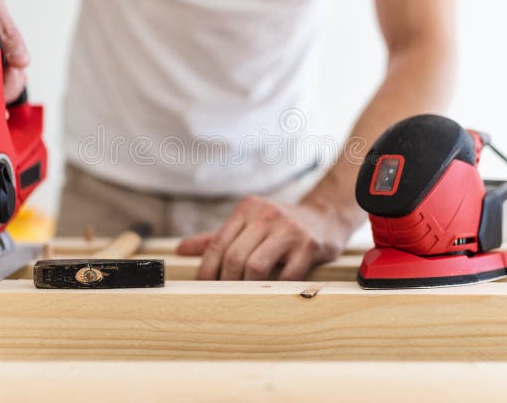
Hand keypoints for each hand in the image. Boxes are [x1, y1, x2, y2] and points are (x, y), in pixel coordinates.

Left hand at [176, 195, 354, 280]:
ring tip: (245, 297)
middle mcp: (266, 215)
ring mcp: (289, 230)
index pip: (218, 243)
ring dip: (247, 286)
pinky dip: (275, 288)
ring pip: (256, 265)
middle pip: (234, 256)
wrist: (324, 218)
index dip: (207, 269)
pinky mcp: (309, 245)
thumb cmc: (280, 226)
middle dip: (226, 281)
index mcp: (247, 209)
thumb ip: (216, 238)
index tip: (202, 288)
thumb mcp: (248, 224)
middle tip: (224, 297)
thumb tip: (181, 250)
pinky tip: (271, 292)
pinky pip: (286, 275)